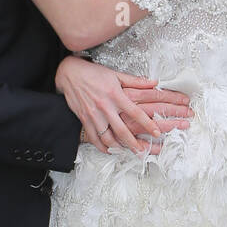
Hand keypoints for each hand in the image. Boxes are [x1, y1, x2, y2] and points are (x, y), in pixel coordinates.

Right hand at [56, 56, 192, 154]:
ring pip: (107, 138)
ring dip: (118, 148)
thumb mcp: (116, 74)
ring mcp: (94, 115)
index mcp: (115, 95)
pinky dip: (102, 147)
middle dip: (134, 144)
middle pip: (122, 131)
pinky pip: (94, 138)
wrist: (70, 73)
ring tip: (127, 153)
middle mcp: (105, 107)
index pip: (136, 113)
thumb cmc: (93, 73)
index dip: (147, 124)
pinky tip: (109, 150)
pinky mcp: (84, 119)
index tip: (156, 133)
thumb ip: (136, 81)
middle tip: (143, 152)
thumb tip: (154, 83)